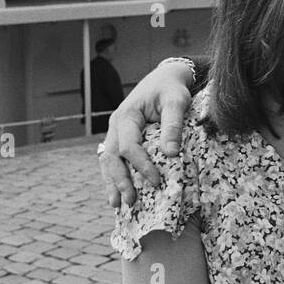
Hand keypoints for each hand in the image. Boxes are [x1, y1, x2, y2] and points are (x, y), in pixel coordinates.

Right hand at [100, 61, 193, 207]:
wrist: (164, 79)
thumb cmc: (171, 89)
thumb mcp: (176, 101)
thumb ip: (173, 125)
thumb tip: (171, 153)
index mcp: (126, 116)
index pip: (129, 147)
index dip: (141, 166)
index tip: (156, 182)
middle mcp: (116, 126)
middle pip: (111, 158)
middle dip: (120, 181)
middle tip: (130, 201)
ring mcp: (115, 133)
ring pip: (107, 161)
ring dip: (112, 183)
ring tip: (117, 205)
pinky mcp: (121, 138)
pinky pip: (113, 160)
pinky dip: (114, 176)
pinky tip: (118, 193)